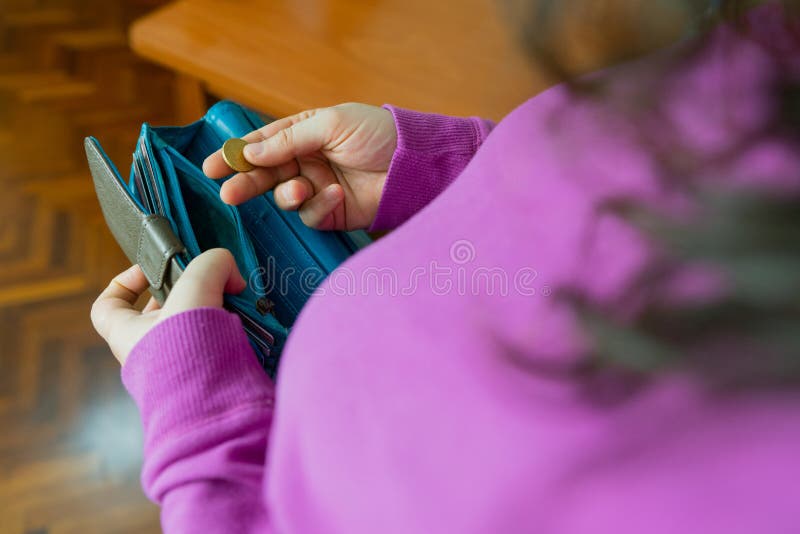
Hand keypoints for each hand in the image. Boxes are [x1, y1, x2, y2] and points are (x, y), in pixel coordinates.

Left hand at [91, 249, 245, 364]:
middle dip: (185, 295)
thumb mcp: (195, 290)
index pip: (107, 306)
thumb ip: (210, 264)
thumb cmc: (186, 352)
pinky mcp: (204, 377)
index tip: (149, 271)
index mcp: (128, 334)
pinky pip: (213, 347)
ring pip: (190, 330)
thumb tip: (228, 267)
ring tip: (233, 304)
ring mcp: (176, 368)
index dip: (124, 282)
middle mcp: (148, 353)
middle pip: (158, 314)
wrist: (211, 400)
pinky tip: (246, 325)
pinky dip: (230, 333)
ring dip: (213, 313)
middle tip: (207, 286)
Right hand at [203, 103, 396, 230]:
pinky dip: (319, 206)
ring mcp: (319, 188)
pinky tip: (336, 194)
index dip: (236, 154)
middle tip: (228, 192)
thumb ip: (289, 140)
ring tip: (298, 190)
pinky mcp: (333, 212)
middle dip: (246, 183)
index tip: (212, 166)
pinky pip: (312, 214)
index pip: (263, 144)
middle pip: (266, 175)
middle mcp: (308, 161)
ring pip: (285, 197)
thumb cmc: (378, 133)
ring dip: (286, 195)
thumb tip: (250, 151)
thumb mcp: (331, 124)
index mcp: (304, 135)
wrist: (415, 163)